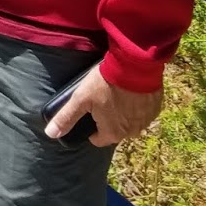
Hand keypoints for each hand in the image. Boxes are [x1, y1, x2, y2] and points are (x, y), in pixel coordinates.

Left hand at [44, 64, 162, 146]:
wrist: (134, 65)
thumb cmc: (106, 83)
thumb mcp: (81, 99)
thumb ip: (66, 117)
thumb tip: (50, 134)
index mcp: (113, 133)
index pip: (98, 140)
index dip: (91, 128)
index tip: (89, 114)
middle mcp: (131, 132)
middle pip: (114, 131)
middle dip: (107, 120)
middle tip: (101, 100)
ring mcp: (145, 121)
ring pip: (130, 122)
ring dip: (123, 113)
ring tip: (115, 94)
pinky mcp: (155, 109)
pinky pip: (143, 112)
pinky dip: (137, 105)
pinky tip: (130, 92)